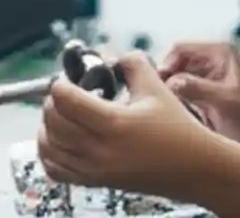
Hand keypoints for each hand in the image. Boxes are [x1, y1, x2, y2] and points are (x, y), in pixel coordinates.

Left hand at [39, 52, 231, 200]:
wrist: (192, 168)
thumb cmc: (177, 129)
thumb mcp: (157, 87)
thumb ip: (132, 63)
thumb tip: (110, 57)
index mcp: (114, 123)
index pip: (65, 101)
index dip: (60, 85)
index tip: (68, 79)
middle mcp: (99, 150)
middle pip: (53, 122)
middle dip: (52, 102)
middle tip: (65, 93)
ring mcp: (94, 170)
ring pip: (49, 146)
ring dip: (48, 126)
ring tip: (61, 114)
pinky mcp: (94, 182)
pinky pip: (55, 169)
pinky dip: (49, 152)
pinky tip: (59, 139)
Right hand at [161, 42, 239, 148]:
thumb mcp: (224, 102)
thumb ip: (198, 89)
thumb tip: (171, 81)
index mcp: (220, 51)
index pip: (180, 48)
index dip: (167, 65)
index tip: (162, 88)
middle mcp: (210, 58)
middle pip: (172, 62)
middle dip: (165, 80)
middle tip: (160, 101)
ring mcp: (204, 74)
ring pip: (172, 77)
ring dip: (167, 92)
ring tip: (168, 110)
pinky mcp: (199, 90)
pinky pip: (176, 91)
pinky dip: (172, 100)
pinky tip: (175, 115)